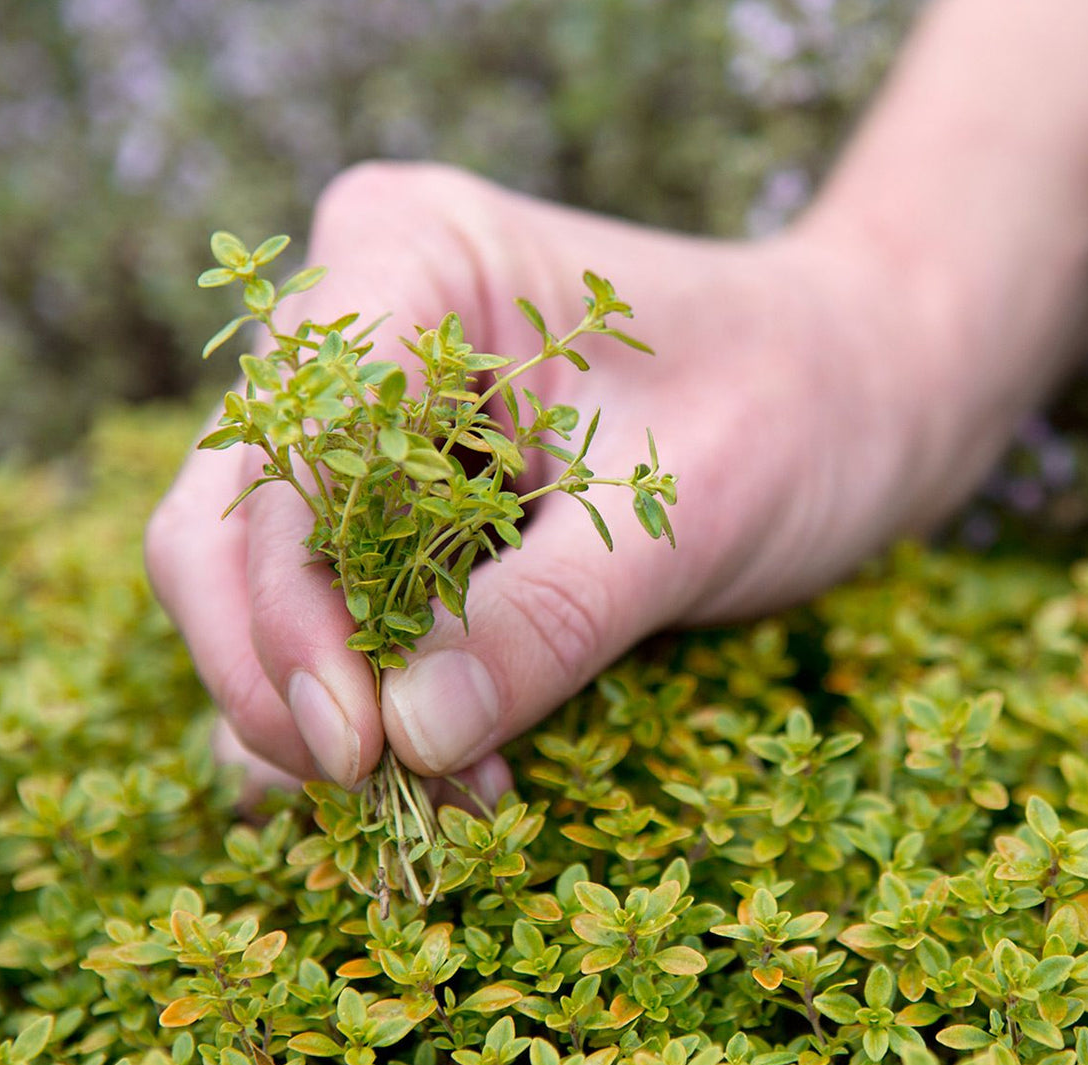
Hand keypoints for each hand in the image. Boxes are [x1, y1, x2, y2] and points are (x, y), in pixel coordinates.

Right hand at [145, 161, 972, 797]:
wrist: (857, 388)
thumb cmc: (798, 402)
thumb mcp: (687, 508)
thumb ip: (546, 619)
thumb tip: (406, 740)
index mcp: (412, 256)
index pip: (289, 448)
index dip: (293, 608)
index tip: (359, 744)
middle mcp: (359, 325)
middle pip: (230, 520)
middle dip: (281, 668)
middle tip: (364, 781)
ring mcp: (368, 416)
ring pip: (257, 579)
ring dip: (317, 699)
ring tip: (430, 785)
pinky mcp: (397, 494)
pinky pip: (331, 606)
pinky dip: (365, 694)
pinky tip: (443, 759)